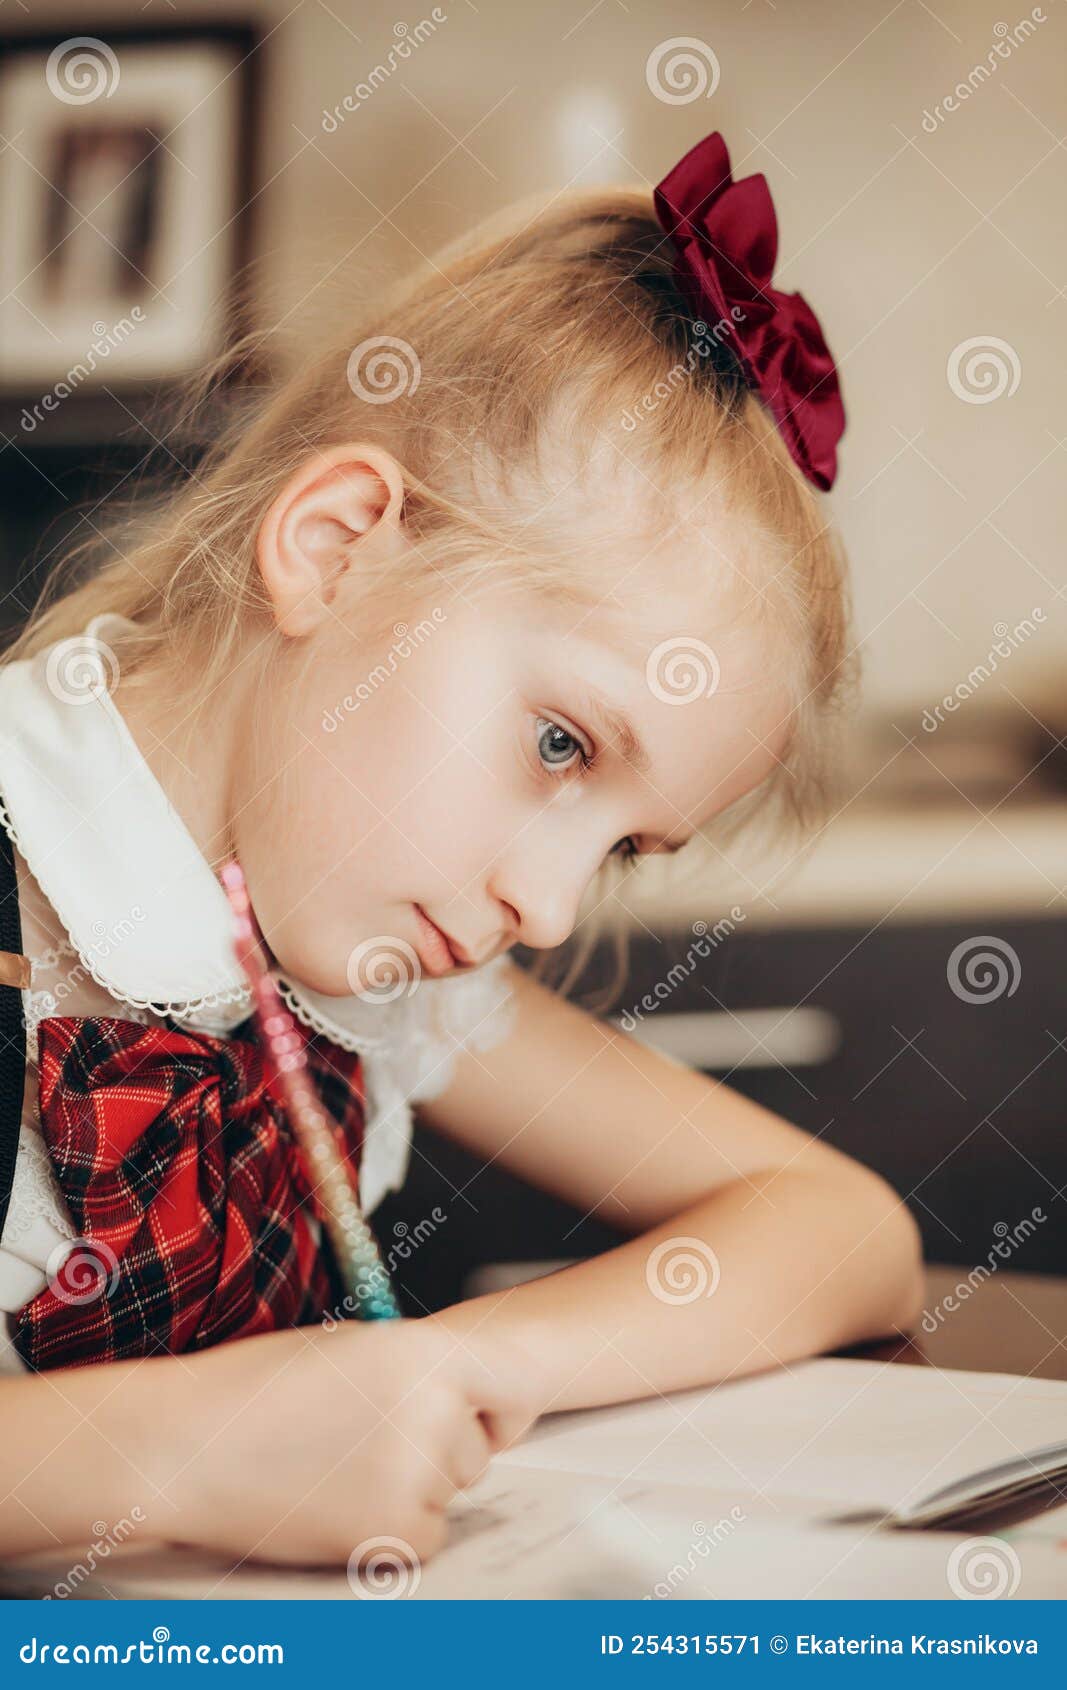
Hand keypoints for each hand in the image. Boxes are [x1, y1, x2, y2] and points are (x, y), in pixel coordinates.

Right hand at [152, 1316, 541, 1567]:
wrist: (188, 1445)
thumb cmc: (257, 1391)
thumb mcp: (352, 1346)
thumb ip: (415, 1366)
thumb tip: (462, 1397)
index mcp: (423, 1353)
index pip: (511, 1383)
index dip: (496, 1404)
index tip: (483, 1415)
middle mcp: (432, 1409)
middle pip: (475, 1446)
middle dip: (436, 1448)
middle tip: (364, 1439)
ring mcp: (415, 1472)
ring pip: (449, 1491)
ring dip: (413, 1487)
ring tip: (340, 1465)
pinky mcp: (393, 1531)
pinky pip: (428, 1535)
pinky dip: (395, 1530)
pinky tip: (339, 1501)